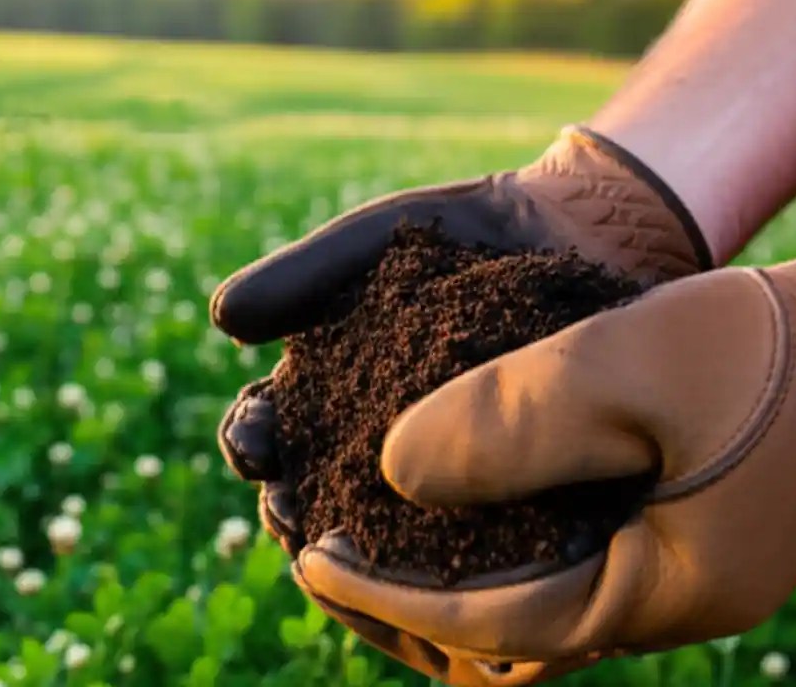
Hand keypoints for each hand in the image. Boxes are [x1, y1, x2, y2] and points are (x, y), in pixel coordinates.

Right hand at [212, 125, 713, 683]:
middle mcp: (375, 441)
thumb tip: (220, 317)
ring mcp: (441, 471)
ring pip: (381, 529)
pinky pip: (472, 534)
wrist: (575, 227)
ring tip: (342, 558)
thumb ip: (300, 273)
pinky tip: (439, 568)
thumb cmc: (462, 231)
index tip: (253, 448)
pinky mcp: (510, 489)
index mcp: (329, 389)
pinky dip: (446, 555)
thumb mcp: (375, 240)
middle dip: (292, 510)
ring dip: (351, 550)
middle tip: (291, 520)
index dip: (251, 440)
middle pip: (313, 491)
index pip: (271, 427)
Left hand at [292, 198, 795, 684]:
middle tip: (308, 557)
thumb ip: (515, 420)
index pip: (488, 625)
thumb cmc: (762, 352)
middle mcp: (648, 609)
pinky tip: (426, 510)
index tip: (305, 551)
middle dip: (390, 611)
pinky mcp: (651, 544)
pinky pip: (542, 579)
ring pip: (512, 623)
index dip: (385, 595)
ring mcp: (653, 581)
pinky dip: (472, 561)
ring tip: (348, 540)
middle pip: (491, 651)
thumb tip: (393, 469)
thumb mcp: (630, 365)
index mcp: (650, 592)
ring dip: (425, 591)